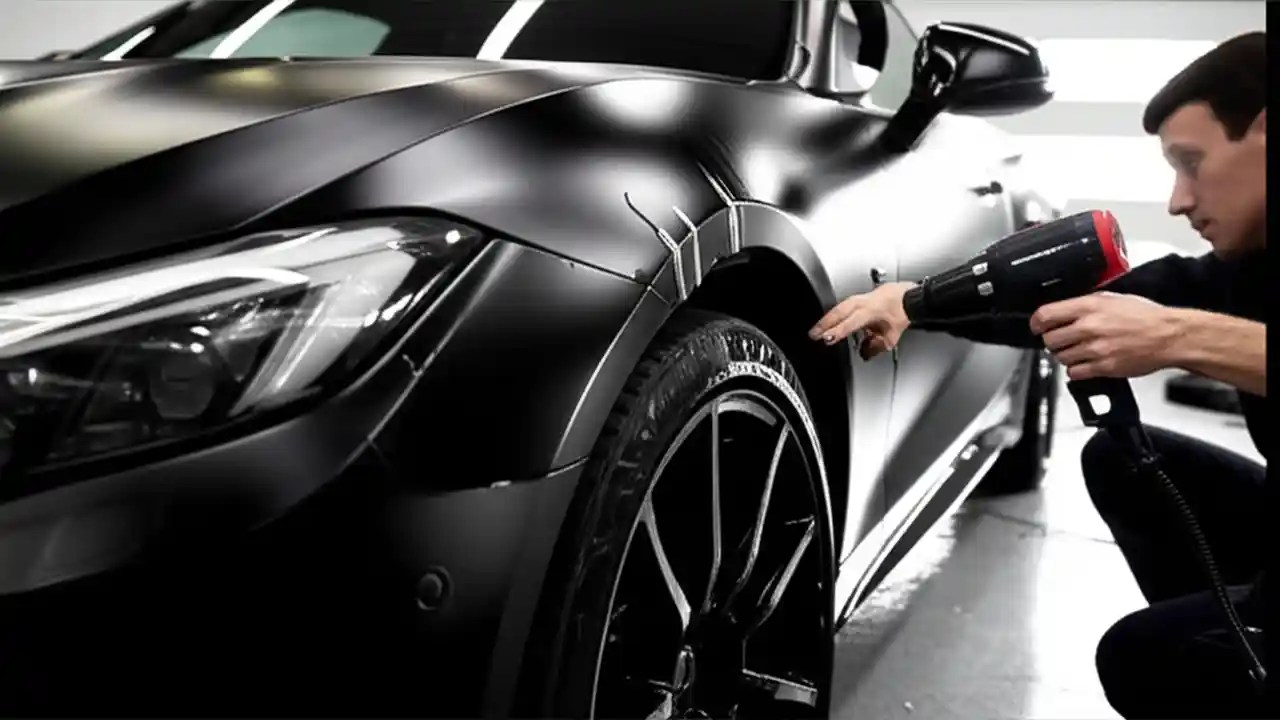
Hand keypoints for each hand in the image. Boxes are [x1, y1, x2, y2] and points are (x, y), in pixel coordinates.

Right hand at [809, 282, 913, 358]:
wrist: (907, 297)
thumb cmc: (900, 313)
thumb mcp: (891, 337)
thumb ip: (875, 347)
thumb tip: (864, 353)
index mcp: (872, 311)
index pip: (851, 322)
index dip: (838, 331)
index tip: (826, 338)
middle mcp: (863, 303)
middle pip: (839, 312)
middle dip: (824, 324)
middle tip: (813, 335)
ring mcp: (859, 298)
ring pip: (838, 307)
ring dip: (826, 319)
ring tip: (816, 330)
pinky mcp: (857, 297)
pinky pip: (842, 305)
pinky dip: (833, 313)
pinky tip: (828, 320)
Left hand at [1030, 292, 1180, 380]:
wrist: (1169, 336)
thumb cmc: (1146, 317)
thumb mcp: (1113, 298)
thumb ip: (1086, 303)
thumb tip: (1065, 308)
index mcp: (1089, 307)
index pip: (1046, 315)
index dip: (1036, 323)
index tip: (1037, 327)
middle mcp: (1089, 327)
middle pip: (1049, 340)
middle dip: (1052, 341)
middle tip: (1061, 340)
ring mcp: (1095, 349)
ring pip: (1060, 357)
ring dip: (1065, 356)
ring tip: (1078, 351)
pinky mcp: (1103, 367)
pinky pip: (1075, 373)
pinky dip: (1077, 370)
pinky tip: (1086, 363)